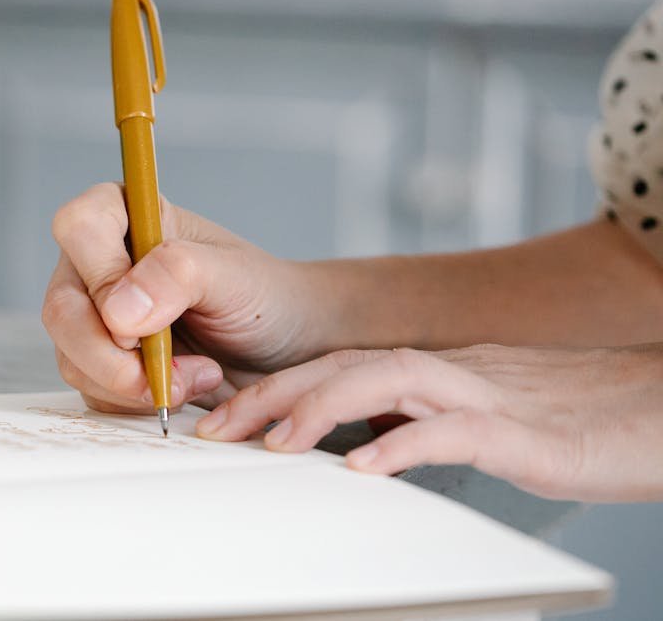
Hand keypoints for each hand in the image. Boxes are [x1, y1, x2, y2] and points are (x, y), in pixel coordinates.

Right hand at [43, 183, 320, 413]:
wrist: (284, 349)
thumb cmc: (263, 297)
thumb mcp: (233, 277)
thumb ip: (178, 275)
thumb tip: (118, 311)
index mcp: (125, 216)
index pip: (78, 227)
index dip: (101, 277)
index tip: (141, 320)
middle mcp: (98, 264)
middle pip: (62, 308)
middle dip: (110, 356)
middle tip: (162, 375)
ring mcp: (94, 316)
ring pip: (71, 357)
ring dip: (130, 385)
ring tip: (193, 377)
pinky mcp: (101, 362)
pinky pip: (91, 390)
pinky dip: (133, 403)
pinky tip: (178, 389)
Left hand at [196, 344, 662, 501]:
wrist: (662, 406)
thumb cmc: (578, 417)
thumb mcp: (480, 417)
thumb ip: (420, 420)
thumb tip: (362, 442)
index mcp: (435, 371)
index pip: (338, 368)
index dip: (274, 388)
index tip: (222, 417)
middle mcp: (451, 372)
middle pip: (344, 366)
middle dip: (272, 395)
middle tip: (216, 430)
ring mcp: (487, 396)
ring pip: (387, 381)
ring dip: (321, 409)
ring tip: (272, 444)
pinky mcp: (527, 433)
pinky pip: (455, 431)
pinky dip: (404, 444)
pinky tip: (365, 468)